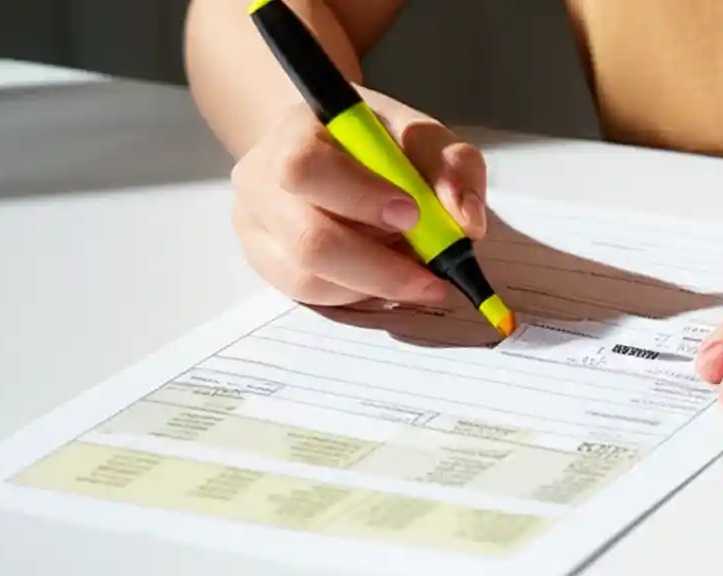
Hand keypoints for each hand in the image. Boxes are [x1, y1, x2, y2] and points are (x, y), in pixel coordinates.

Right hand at [230, 89, 487, 305]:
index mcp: (293, 132)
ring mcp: (256, 229)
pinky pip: (310, 297)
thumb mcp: (422, 138)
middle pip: (307, 240)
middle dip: (380, 267)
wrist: (330, 150)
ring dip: (374, 286)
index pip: (305, 167)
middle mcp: (260, 181)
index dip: (359, 197)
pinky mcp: (265, 265)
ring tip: (414, 273)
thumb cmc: (376, 143)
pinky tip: (384, 280)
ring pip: (309, 279)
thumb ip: (453, 168)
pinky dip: (357, 296)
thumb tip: (466, 221)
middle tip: (431, 276)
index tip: (411, 215)